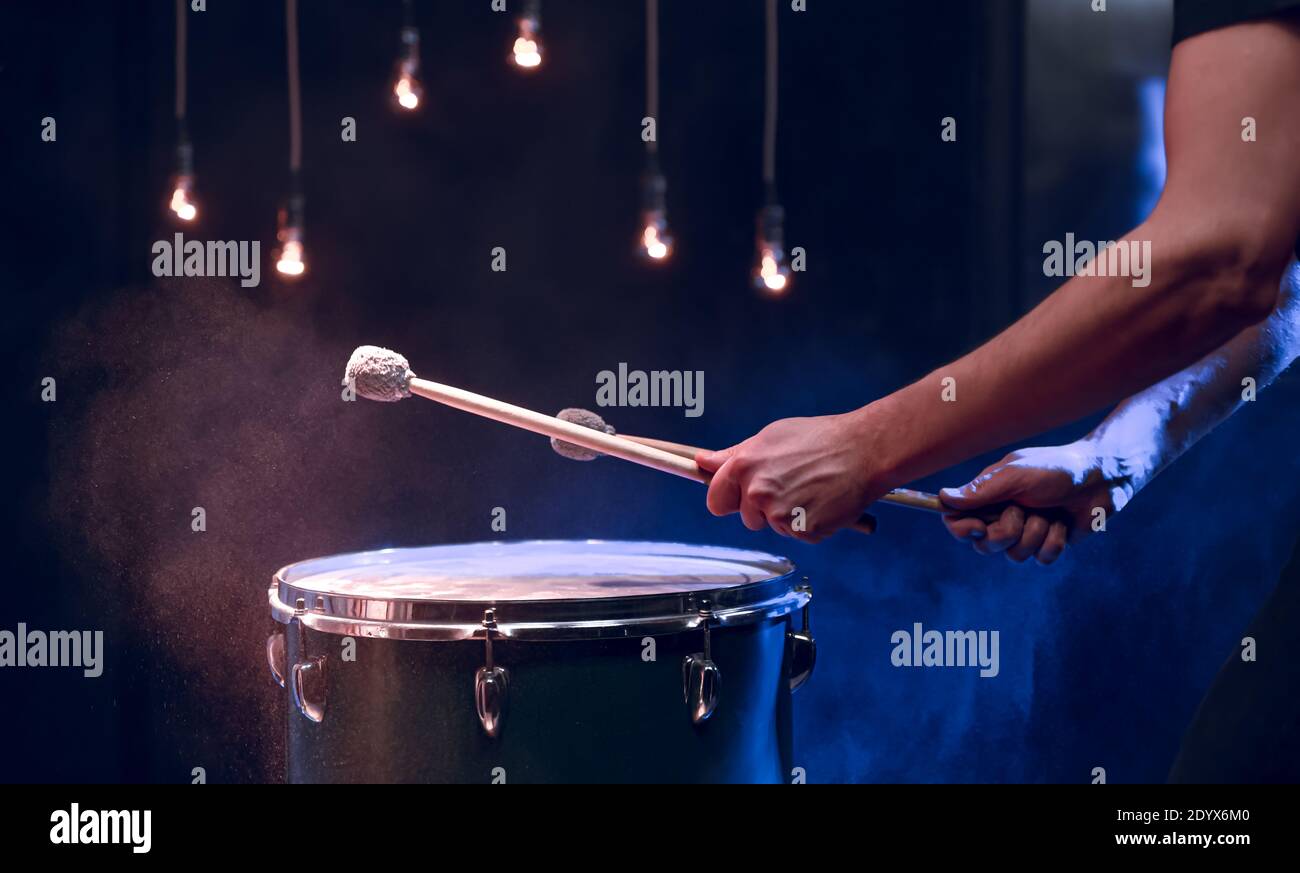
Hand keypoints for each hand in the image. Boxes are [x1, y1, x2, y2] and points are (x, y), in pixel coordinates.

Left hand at [696, 412, 889, 542]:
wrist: (864, 450)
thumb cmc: (820, 438)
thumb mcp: (771, 436)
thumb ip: (735, 454)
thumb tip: (703, 461)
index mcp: (744, 466)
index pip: (716, 499)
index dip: (728, 499)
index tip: (739, 497)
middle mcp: (757, 492)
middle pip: (746, 518)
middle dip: (763, 508)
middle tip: (791, 486)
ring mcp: (779, 515)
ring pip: (774, 526)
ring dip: (788, 516)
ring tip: (811, 490)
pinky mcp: (803, 531)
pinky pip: (798, 535)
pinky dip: (810, 524)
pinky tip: (823, 502)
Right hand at [938, 441, 1133, 564]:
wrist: (1101, 477)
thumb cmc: (1056, 468)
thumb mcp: (1016, 475)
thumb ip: (981, 490)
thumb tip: (943, 498)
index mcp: (988, 497)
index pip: (957, 521)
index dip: (961, 529)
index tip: (976, 526)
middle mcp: (1002, 516)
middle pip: (983, 545)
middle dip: (1005, 532)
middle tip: (1021, 512)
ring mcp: (1025, 532)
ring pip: (1014, 555)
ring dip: (1035, 534)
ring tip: (1049, 513)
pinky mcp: (1048, 544)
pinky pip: (1041, 560)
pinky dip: (1054, 542)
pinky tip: (1063, 524)